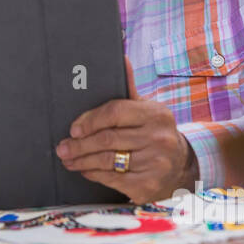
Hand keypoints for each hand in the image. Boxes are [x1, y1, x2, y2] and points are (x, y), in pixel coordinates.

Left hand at [55, 55, 198, 202]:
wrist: (181, 166)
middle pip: (107, 139)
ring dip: (82, 160)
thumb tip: (120, 58)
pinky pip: (112, 179)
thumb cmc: (154, 133)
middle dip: (79, 144)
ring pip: (107, 160)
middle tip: (62, 147)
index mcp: (156, 114)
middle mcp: (159, 138)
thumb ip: (129, 89)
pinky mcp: (148, 185)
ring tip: (68, 159)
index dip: (90, 120)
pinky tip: (85, 170)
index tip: (74, 129)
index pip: (115, 112)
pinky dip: (93, 174)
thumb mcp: (146, 110)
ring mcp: (155, 163)